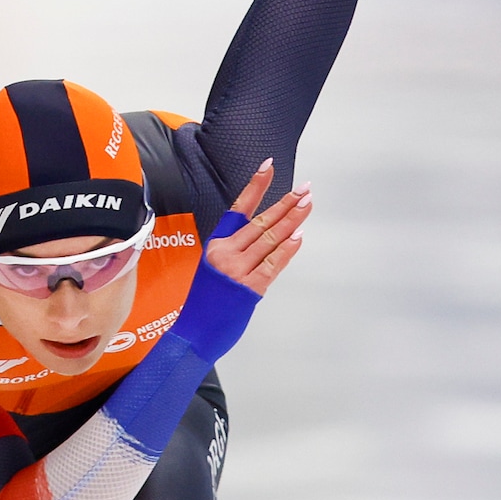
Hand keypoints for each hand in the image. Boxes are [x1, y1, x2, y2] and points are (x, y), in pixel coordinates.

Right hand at [204, 159, 309, 295]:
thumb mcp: (214, 269)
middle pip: (261, 222)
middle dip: (286, 203)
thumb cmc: (206, 303)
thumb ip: (237, 251)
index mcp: (216, 245)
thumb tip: (269, 236)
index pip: (239, 208)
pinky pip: (274, 262)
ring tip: (307, 204)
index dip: (255, 187)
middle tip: (304, 188)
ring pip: (271, 238)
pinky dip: (288, 248)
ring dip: (293, 220)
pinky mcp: (250, 287)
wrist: (194, 333)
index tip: (268, 167)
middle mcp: (226, 253)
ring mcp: (238, 270)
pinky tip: (298, 235)